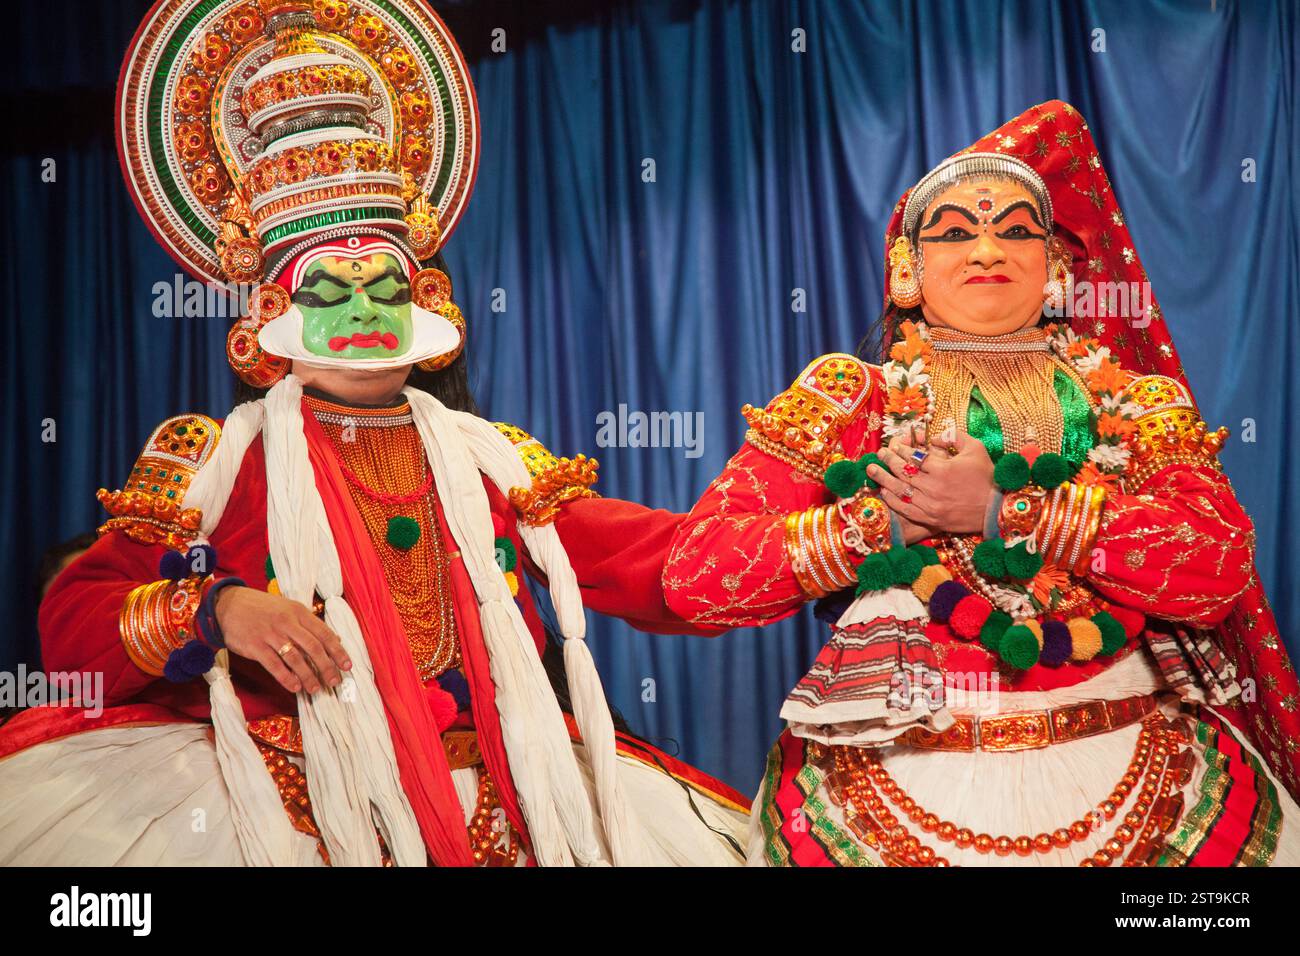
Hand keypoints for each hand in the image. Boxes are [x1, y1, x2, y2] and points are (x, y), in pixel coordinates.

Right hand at [214, 586, 350, 694]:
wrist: (229, 604)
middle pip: (313, 648)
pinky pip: (274, 665)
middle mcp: (287, 622)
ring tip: (316, 689)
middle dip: (327, 667)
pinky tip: (295, 687)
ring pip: (295, 659)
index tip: (347, 666)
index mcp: (299, 612)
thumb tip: (335, 639)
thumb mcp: (289, 608)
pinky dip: (286, 678)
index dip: (338, 651)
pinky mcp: (255, 646)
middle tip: (334, 682)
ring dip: (308, 676)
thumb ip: (310, 624)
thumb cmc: (263, 608)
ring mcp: (271, 634)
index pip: (324, 633)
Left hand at [867, 427, 995, 536]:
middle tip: (879, 453)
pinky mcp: (931, 519)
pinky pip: (906, 509)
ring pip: (900, 490)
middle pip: (903, 471)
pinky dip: (893, 500)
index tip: (895, 445)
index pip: (915, 457)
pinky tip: (884, 492)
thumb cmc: (986, 477)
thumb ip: (954, 437)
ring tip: (872, 470)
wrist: (996, 509)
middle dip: (888, 460)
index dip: (903, 449)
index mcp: (944, 469)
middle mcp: (934, 487)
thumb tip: (935, 436)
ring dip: (883, 479)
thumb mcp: (976, 449)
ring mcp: (931, 505)